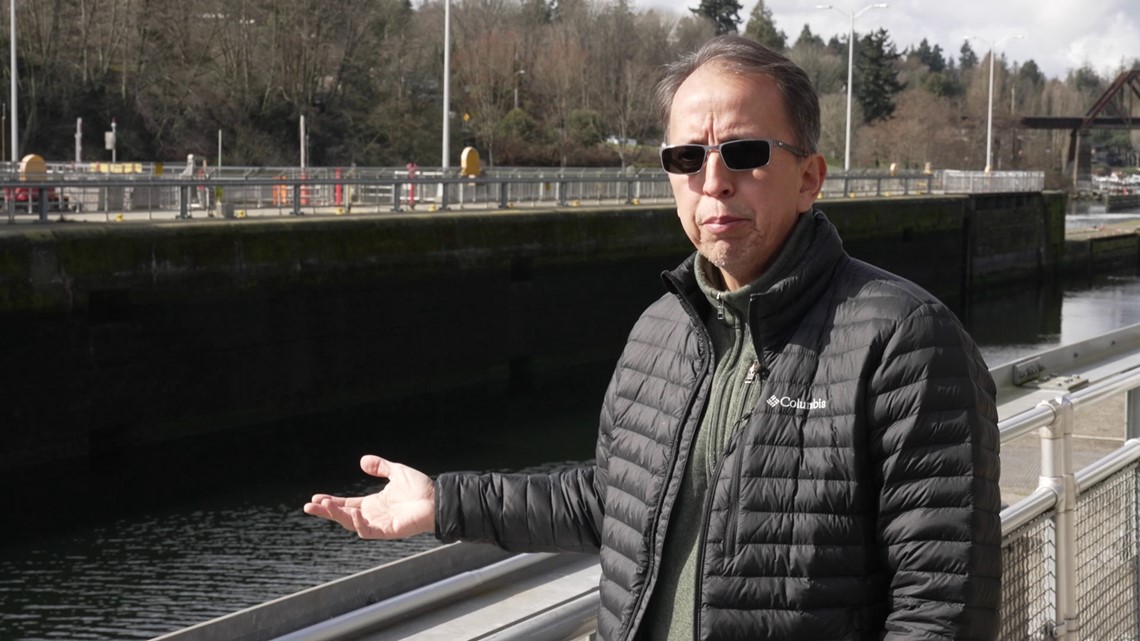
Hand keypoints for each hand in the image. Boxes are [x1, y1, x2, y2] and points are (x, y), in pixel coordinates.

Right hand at [303, 455, 435, 538]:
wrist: (437, 499)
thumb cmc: (421, 488)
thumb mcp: (396, 472)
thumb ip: (380, 467)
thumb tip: (362, 460)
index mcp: (373, 503)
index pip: (346, 504)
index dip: (331, 502)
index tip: (315, 498)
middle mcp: (373, 515)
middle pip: (343, 515)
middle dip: (326, 511)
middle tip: (309, 506)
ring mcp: (379, 524)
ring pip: (351, 523)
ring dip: (337, 515)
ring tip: (324, 505)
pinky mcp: (387, 531)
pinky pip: (367, 531)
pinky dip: (359, 523)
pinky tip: (353, 512)